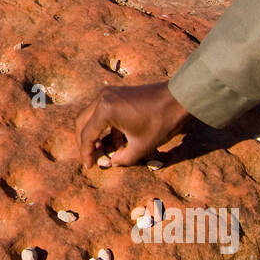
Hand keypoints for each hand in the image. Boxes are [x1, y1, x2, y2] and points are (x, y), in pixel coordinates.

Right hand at [76, 81, 191, 168]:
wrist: (178, 99)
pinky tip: (117, 139)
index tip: (88, 165)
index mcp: (105, 110)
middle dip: (84, 141)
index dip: (86, 153)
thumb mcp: (141, 147)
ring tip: (103, 149)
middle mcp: (102, 98)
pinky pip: (102, 110)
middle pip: (82, 122)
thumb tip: (112, 162)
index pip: (88, 135)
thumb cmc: (160, 122)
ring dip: (94, 133)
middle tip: (89, 156)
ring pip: (91, 116)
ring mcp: (109, 93)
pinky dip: (104, 125)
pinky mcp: (116, 93)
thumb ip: (123, 159)